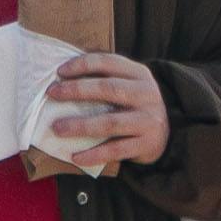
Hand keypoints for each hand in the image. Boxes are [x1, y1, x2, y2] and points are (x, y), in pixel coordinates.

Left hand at [45, 51, 169, 166]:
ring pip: (110, 122)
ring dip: (80, 125)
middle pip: (108, 89)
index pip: (108, 62)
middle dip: (77, 90)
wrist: (167, 134)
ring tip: (58, 128)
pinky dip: (94, 154)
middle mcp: (146, 94)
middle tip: (52, 94)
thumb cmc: (134, 106)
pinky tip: (76, 157)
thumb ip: (104, 78)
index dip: (82, 65)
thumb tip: (62, 77)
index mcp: (139, 74)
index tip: (59, 72)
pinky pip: (116, 150)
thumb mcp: (128, 85)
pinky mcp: (146, 144)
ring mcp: (148, 120)